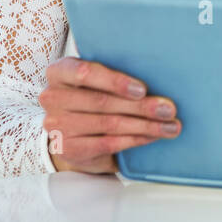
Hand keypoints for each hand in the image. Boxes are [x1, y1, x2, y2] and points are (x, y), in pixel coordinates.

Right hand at [40, 57, 181, 173]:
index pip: (85, 73)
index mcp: (59, 72)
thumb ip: (113, 73)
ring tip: (170, 126)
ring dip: (145, 125)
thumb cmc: (90, 97)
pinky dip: (135, 139)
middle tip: (168, 109)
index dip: (115, 81)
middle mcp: (52, 97)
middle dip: (141, 106)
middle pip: (102, 102)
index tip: (142, 89)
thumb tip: (160, 73)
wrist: (69, 135)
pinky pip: (108, 143)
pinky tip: (152, 137)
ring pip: (109, 124)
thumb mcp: (94, 80)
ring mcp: (57, 125)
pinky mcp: (67, 148)